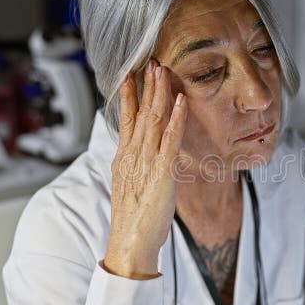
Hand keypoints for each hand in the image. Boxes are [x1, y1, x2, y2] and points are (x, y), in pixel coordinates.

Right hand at [104, 60, 186, 278]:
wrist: (130, 244)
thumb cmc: (134, 219)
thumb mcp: (130, 185)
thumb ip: (134, 165)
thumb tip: (139, 152)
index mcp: (124, 157)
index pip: (125, 118)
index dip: (128, 94)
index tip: (129, 74)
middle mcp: (132, 155)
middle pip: (139, 112)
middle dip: (145, 85)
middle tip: (149, 61)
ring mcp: (146, 162)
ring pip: (153, 120)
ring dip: (159, 93)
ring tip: (162, 70)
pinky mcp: (162, 172)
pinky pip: (170, 140)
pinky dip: (176, 119)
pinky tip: (181, 101)